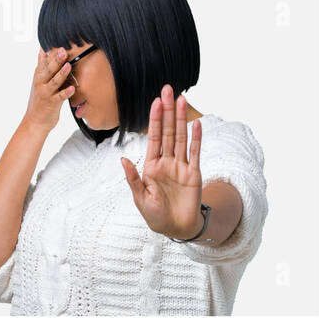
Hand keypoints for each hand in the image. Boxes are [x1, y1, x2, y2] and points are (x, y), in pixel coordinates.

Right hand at [24, 47, 75, 131]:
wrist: (35, 122)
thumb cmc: (40, 99)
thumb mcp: (39, 80)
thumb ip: (42, 64)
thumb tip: (42, 48)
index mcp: (39, 75)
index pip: (45, 60)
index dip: (53, 51)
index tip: (61, 40)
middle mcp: (40, 83)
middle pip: (49, 69)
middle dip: (56, 60)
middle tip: (63, 50)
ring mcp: (46, 94)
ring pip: (54, 82)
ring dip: (61, 74)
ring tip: (68, 66)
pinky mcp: (51, 104)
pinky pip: (59, 98)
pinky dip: (66, 93)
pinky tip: (72, 88)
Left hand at [121, 88, 203, 238]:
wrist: (175, 228)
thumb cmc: (155, 216)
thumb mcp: (140, 198)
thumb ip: (132, 178)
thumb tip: (122, 158)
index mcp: (151, 167)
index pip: (153, 138)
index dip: (155, 119)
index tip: (155, 101)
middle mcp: (167, 162)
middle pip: (168, 132)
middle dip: (167, 111)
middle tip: (168, 89)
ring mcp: (181, 165)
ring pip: (181, 137)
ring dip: (181, 118)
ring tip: (182, 99)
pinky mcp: (194, 173)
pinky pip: (195, 152)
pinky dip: (196, 138)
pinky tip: (196, 124)